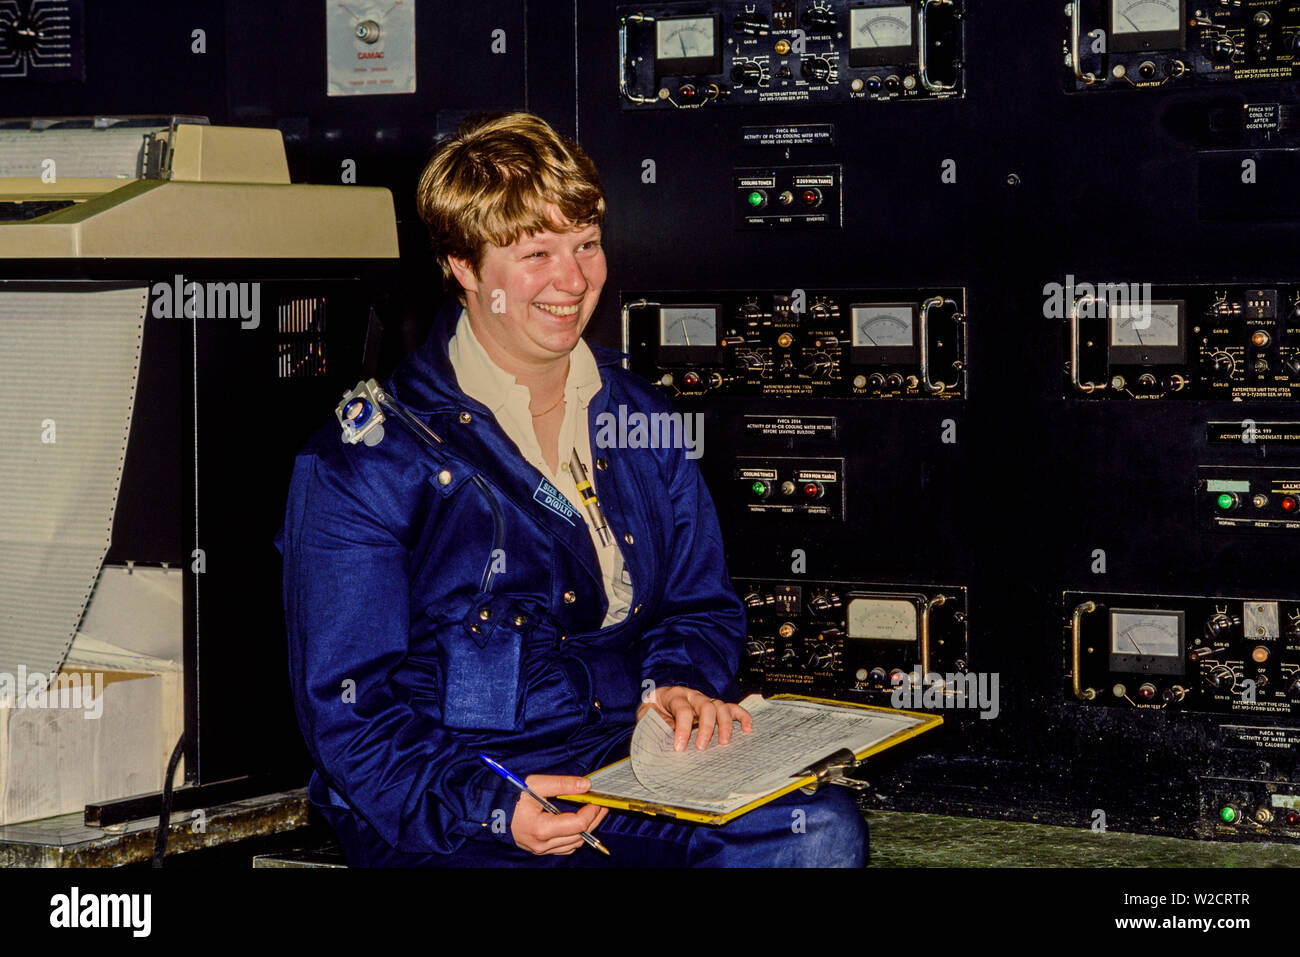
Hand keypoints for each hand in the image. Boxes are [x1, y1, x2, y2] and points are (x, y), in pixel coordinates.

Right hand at [510, 774, 608, 855]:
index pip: (578, 824)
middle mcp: (542, 844)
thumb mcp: (534, 784)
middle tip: (602, 804)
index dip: (591, 811)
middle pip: (580, 836)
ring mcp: (540, 850)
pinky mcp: (539, 850)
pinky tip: (579, 823)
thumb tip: (585, 785)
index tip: (597, 798)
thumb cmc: (510, 796)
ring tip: (594, 812)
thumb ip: (561, 784)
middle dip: (594, 819)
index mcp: (541, 829)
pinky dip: (575, 836)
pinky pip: (565, 848)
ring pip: (574, 844)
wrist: (489, 811)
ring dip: (587, 829)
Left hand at [637, 685, 752, 751]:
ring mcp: (705, 700)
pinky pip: (732, 708)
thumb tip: (663, 739)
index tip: (679, 748)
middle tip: (702, 748)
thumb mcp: (646, 716)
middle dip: (706, 728)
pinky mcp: (714, 707)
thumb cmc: (653, 710)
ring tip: (724, 744)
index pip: (682, 709)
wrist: (656, 698)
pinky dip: (742, 717)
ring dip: (725, 725)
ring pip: (721, 706)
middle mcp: (692, 695)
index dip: (682, 728)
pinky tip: (747, 729)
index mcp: (673, 695)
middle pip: (706, 706)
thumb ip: (653, 725)